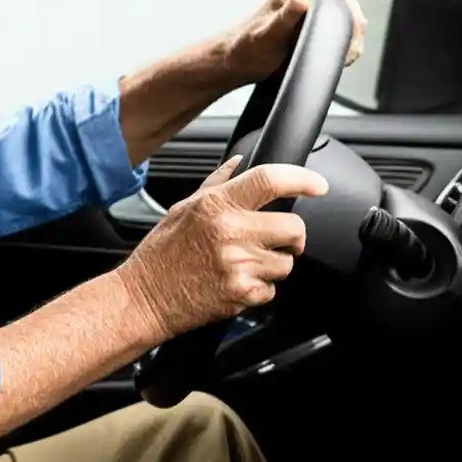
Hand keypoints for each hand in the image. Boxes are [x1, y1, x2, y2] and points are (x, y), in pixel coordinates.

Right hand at [116, 155, 328, 339]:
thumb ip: (217, 184)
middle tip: (276, 240)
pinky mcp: (242, 294)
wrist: (143, 299)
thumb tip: (239, 163)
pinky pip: (272, 290)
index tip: (318, 185)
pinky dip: (259, 289)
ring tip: (243, 265)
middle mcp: (230, 232)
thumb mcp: (183, 209)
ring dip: (273, 265)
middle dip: (292, 236)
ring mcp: (238, 265)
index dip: (302, 179)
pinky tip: (235, 283)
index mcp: (216, 205)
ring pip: (287, 263)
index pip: (270, 180)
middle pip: (294, 227)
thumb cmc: (161, 254)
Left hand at [222, 0, 367, 84]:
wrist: (232, 63)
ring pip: (341, 17)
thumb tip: (301, 0)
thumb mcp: (265, 36)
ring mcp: (304, 11)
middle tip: (348, 55)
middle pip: (343, 6)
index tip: (350, 44)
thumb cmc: (245, 51)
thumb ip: (284, 18)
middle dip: (353, 29)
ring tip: (345, 57)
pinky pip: (333, 27)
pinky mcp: (306, 24)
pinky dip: (340, 40)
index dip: (351, 18)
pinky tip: (337, 54)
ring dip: (348, 36)